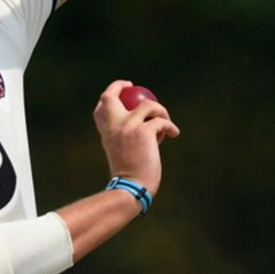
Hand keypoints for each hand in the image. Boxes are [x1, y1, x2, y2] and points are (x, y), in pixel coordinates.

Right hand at [93, 81, 179, 196]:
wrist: (132, 189)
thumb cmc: (130, 179)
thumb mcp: (121, 156)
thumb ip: (125, 140)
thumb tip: (143, 129)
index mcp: (107, 134)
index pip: (100, 109)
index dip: (109, 97)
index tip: (121, 93)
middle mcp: (114, 127)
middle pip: (109, 96)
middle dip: (119, 85)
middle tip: (133, 86)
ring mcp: (128, 127)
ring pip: (147, 104)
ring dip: (160, 110)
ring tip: (166, 121)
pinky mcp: (144, 131)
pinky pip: (161, 120)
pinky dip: (170, 125)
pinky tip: (174, 133)